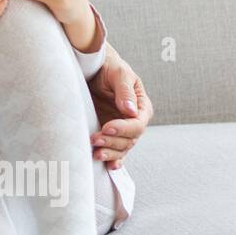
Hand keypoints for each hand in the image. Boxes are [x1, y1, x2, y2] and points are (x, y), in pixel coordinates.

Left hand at [87, 49, 151, 169]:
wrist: (93, 69)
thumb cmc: (109, 68)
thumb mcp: (119, 74)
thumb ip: (125, 92)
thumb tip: (131, 111)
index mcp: (142, 107)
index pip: (137, 125)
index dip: (124, 128)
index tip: (107, 126)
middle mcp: (134, 122)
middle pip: (129, 140)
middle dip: (112, 142)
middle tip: (94, 139)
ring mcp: (121, 130)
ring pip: (121, 148)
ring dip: (110, 153)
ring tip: (95, 153)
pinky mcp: (110, 134)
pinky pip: (115, 151)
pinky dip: (113, 159)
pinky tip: (108, 166)